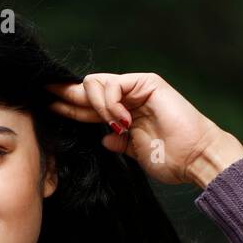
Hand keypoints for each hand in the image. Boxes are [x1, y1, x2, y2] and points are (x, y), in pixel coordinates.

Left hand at [47, 72, 242, 186]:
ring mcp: (137, 88)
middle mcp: (129, 98)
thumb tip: (103, 139)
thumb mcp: (136, 152)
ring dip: (96, 104)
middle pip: (88, 89)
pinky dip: (111, 102)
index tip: (48, 106)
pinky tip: (120, 119)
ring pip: (97, 83)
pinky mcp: (147, 82)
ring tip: (112, 122)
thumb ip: (119, 142)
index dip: (69, 106)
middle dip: (67, 95)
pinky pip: (114, 85)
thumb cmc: (171, 159)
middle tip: (48, 98)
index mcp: (124, 114)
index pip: (90, 107)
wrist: (194, 158)